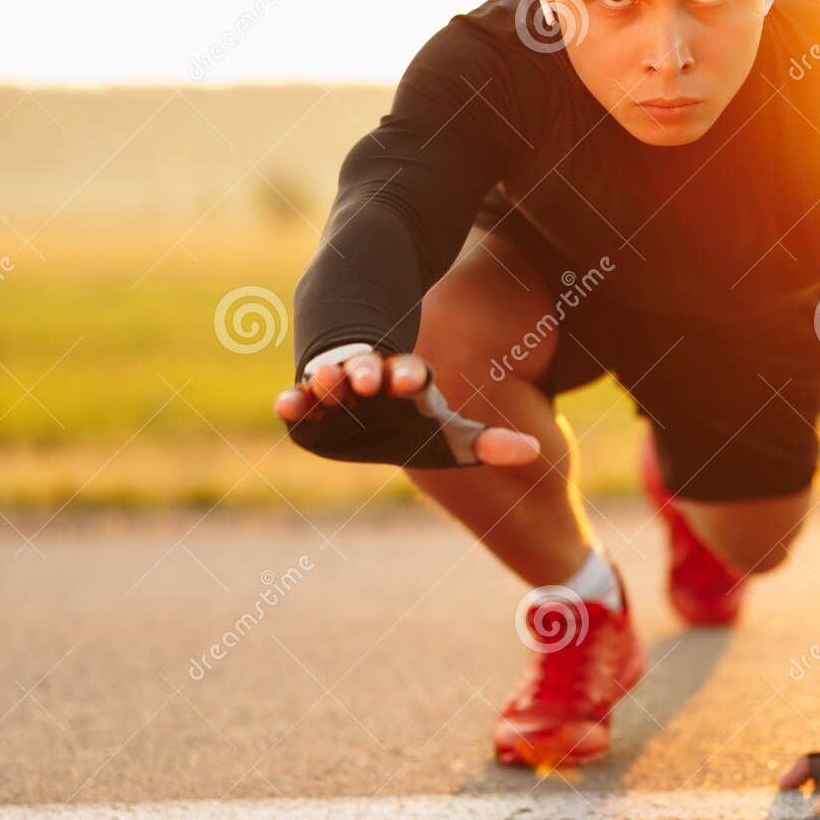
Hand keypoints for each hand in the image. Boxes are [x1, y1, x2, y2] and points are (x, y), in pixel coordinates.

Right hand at [273, 350, 539, 465]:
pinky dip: (292, 401)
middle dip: (368, 370)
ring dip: (330, 379)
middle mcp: (371, 377)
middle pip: (369, 368)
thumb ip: (489, 443)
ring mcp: (340, 388)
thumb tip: (534, 451)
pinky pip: (299, 400)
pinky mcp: (312, 407)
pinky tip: (286, 406)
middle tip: (369, 375)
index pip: (409, 373)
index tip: (410, 378)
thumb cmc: (419, 426)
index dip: (408, 375)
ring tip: (326, 382)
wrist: (377, 418)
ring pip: (334, 378)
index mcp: (407, 380)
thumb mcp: (454, 438)